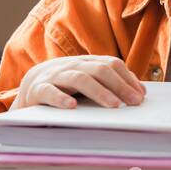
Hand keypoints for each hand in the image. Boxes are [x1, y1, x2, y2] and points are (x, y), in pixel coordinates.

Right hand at [13, 56, 146, 110]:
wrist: (29, 86)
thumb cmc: (66, 86)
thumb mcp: (87, 81)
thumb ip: (109, 83)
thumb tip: (139, 91)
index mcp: (86, 62)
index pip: (111, 64)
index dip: (127, 78)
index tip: (141, 96)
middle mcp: (72, 65)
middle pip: (100, 70)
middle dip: (120, 86)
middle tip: (134, 102)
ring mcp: (55, 76)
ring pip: (79, 78)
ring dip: (99, 92)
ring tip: (114, 106)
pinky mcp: (37, 89)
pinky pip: (50, 92)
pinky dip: (61, 98)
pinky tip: (72, 106)